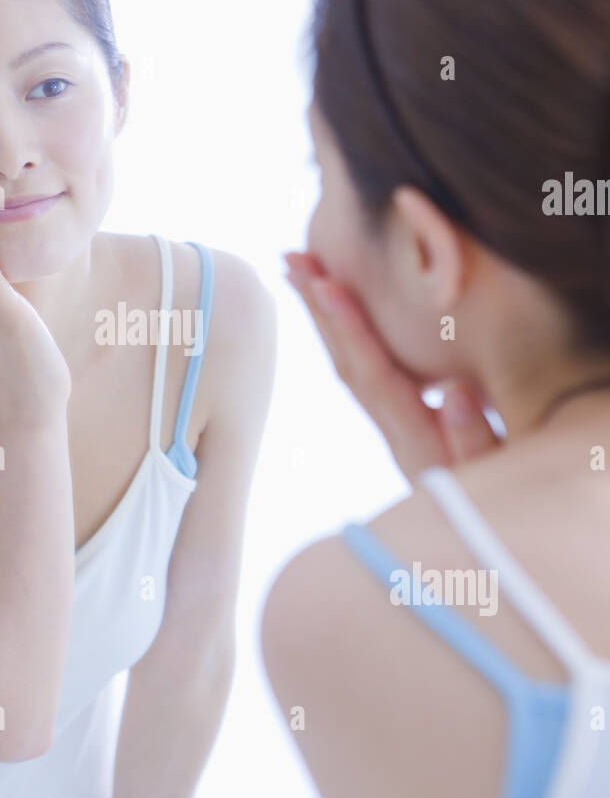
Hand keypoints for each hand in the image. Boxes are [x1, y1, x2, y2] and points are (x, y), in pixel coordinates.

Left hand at [283, 249, 500, 483]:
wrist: (491, 539)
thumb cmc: (506, 505)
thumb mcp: (498, 477)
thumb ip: (475, 440)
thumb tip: (453, 393)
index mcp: (417, 439)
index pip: (376, 376)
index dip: (351, 329)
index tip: (325, 286)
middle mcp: (397, 432)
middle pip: (348, 365)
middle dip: (320, 311)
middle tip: (291, 258)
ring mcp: (397, 431)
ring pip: (350, 367)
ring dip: (325, 318)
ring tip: (302, 271)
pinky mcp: (405, 428)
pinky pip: (365, 374)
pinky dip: (347, 338)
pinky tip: (338, 313)